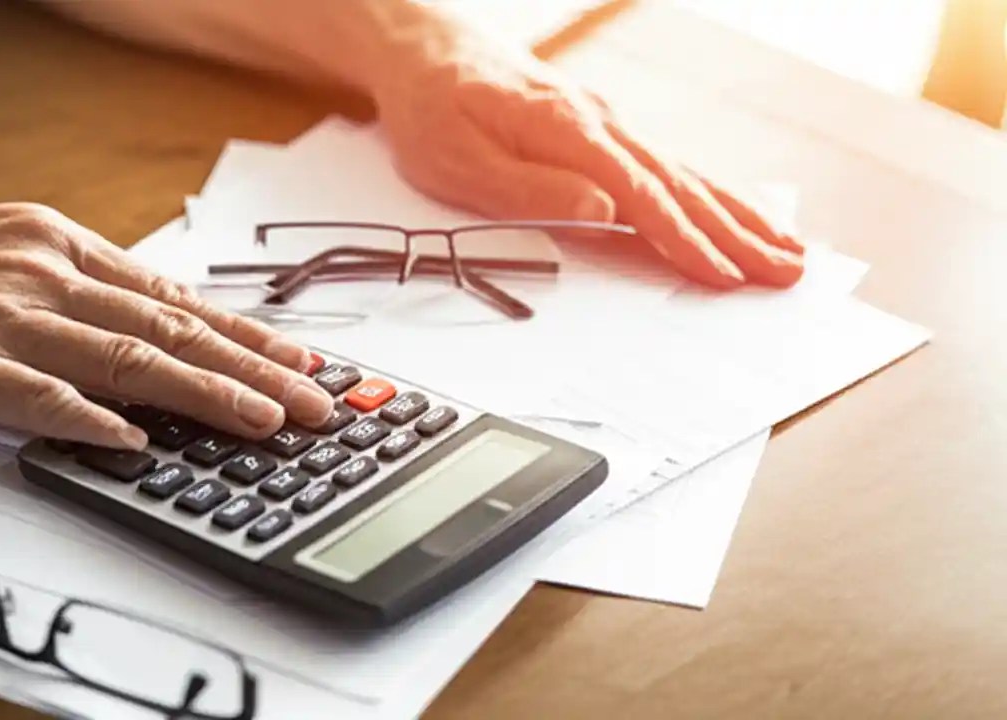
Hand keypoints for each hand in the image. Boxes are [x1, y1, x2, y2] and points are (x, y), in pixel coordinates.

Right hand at [0, 202, 333, 447]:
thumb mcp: (3, 252)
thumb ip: (78, 286)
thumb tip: (157, 321)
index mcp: (59, 245)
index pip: (176, 297)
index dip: (247, 332)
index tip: (304, 359)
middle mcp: (43, 274)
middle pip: (170, 327)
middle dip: (254, 368)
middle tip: (317, 401)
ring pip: (125, 358)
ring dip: (203, 392)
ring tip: (264, 420)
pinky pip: (33, 395)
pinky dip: (90, 419)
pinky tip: (138, 441)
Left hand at [370, 21, 803, 287]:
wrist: (425, 49)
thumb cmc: (433, 109)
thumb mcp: (457, 160)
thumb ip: (530, 188)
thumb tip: (602, 214)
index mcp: (565, 131)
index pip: (640, 195)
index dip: (684, 240)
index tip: (723, 276)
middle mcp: (599, 123)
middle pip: (682, 186)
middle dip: (738, 234)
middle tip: (789, 272)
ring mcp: (606, 124)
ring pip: (686, 174)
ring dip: (739, 215)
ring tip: (787, 250)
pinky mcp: (603, 129)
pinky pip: (668, 165)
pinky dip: (710, 193)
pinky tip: (736, 213)